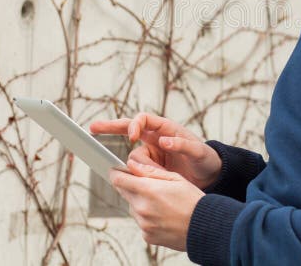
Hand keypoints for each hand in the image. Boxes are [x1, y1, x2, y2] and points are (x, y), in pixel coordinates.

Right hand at [90, 112, 221, 188]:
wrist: (208, 176)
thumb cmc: (205, 159)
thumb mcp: (198, 152)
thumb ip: (183, 145)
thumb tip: (164, 140)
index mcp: (166, 129)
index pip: (143, 119)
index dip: (135, 125)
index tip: (132, 137)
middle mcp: (155, 138)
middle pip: (128, 129)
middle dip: (110, 128)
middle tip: (92, 128)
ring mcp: (151, 153)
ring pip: (132, 158)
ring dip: (138, 168)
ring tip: (158, 176)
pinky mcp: (149, 168)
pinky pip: (136, 170)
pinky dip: (134, 175)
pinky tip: (138, 181)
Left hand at [110, 160, 204, 249]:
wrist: (205, 227)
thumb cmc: (193, 200)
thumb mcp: (175, 178)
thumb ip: (150, 171)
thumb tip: (131, 164)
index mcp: (148, 190)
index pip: (119, 180)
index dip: (117, 173)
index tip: (117, 170)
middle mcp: (142, 208)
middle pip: (124, 193)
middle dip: (132, 187)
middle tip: (149, 185)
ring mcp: (144, 224)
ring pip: (134, 208)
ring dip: (141, 203)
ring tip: (163, 203)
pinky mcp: (147, 236)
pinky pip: (142, 222)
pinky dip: (148, 218)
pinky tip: (164, 215)